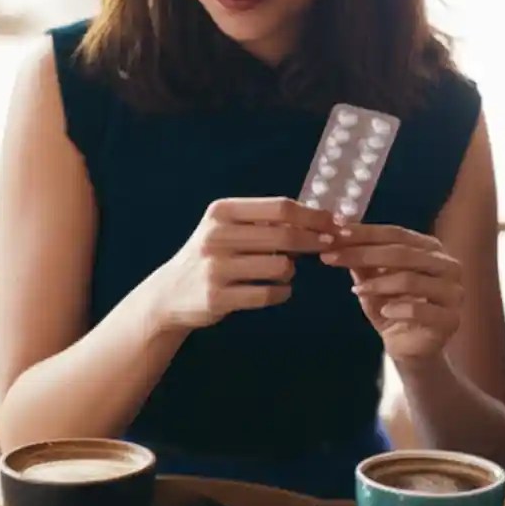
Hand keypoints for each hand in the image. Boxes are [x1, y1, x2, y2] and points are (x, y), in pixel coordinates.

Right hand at [146, 197, 338, 332]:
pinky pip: (270, 293)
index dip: (312, 215)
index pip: (279, 208)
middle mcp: (216, 236)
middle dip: (314, 240)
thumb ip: (263, 221)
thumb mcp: (227, 228)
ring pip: (281, 267)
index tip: (334, 222)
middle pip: (285, 236)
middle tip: (330, 244)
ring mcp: (215, 268)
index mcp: (221, 212)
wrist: (170, 293)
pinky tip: (276, 289)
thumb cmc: (211, 255)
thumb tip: (318, 216)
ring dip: (291, 270)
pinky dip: (281, 292)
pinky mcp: (218, 298)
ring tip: (282, 271)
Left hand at [321, 224, 464, 366]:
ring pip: (411, 279)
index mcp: (431, 249)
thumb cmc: (392, 308)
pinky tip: (384, 311)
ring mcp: (453, 293)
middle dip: (364, 254)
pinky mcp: (450, 319)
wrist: (409, 348)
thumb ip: (361, 261)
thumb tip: (338, 236)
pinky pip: (420, 309)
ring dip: (379, 283)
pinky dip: (397, 308)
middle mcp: (448, 266)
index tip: (335, 233)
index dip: (365, 233)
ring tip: (358, 290)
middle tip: (333, 257)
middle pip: (403, 253)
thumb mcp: (372, 281)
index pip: (396, 234)